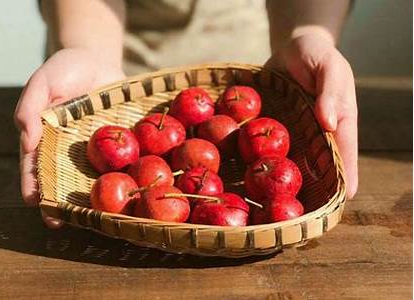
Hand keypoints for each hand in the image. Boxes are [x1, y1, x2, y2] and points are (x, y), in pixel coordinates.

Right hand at [14, 48, 124, 227]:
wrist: (98, 59)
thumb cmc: (65, 68)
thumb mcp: (43, 81)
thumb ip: (31, 107)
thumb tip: (27, 139)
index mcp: (44, 138)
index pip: (34, 165)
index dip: (32, 184)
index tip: (34, 203)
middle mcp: (66, 149)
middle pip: (60, 179)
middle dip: (58, 201)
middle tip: (59, 222)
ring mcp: (91, 149)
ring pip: (88, 177)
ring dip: (88, 197)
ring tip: (91, 217)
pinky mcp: (114, 144)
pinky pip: (115, 163)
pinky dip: (117, 177)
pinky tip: (122, 191)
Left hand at [265, 34, 357, 198]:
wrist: (291, 48)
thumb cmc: (316, 55)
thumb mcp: (328, 66)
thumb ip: (331, 92)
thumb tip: (328, 123)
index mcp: (338, 123)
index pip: (344, 155)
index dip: (344, 178)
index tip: (341, 202)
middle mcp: (316, 134)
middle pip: (317, 167)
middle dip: (311, 189)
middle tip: (301, 212)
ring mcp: (293, 133)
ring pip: (290, 162)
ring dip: (282, 180)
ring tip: (272, 204)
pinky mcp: (272, 128)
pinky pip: (265, 146)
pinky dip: (259, 159)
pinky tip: (246, 175)